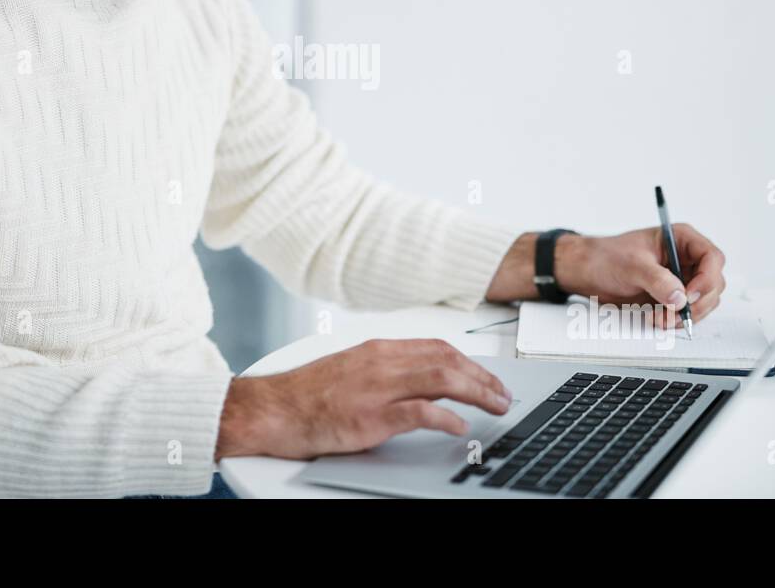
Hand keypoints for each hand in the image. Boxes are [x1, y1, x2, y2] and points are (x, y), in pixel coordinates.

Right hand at [214, 338, 512, 459]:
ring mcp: (377, 388)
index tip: (489, 377)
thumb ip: (387, 372)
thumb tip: (422, 384)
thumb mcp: (352, 371)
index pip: (438, 347)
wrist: (272, 408)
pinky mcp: (370, 416)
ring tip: (495, 406)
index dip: (470, 362)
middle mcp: (382, 362)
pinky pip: (418, 413)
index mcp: (378, 350)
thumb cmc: (307, 394)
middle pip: (447, 360)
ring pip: (441, 379)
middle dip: (483, 377)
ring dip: (476, 393)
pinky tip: (459, 427)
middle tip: (503, 394)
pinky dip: (445, 418)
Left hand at [554, 225, 725, 329]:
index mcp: (681, 239)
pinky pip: (688, 313)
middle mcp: (686, 259)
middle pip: (714, 284)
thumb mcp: (632, 266)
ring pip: (704, 302)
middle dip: (696, 303)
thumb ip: (658, 281)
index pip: (712, 258)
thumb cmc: (606, 257)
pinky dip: (676, 320)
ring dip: (686, 315)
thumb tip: (680, 298)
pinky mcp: (674, 297)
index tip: (688, 295)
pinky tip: (656, 318)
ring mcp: (682, 279)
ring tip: (659, 317)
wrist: (588, 272)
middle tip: (674, 313)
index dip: (707, 278)